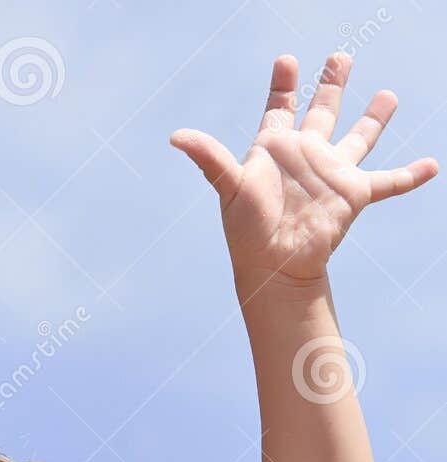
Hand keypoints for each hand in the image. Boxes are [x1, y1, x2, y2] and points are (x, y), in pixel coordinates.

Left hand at [170, 51, 437, 287]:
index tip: (286, 62)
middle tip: (340, 56)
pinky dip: (410, 176)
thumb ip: (209, 157)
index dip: (283, 86)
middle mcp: (306, 156)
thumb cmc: (248, 230)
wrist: (275, 268)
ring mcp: (331, 174)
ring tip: (388, 95)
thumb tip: (176, 136)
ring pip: (358, 138)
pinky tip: (431, 166)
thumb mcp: (229, 186)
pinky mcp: (353, 194)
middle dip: (330, 85)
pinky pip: (388, 182)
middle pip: (322, 112)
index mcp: (275, 149)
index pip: (279, 108)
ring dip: (374, 118)